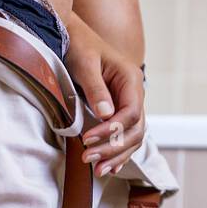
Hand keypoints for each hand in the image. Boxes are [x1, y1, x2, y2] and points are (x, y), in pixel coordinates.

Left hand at [65, 14, 144, 176]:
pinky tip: (108, 167)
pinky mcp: (117, 111)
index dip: (112, 130)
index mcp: (130, 79)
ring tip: (96, 170)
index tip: (88, 139)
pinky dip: (118, 152)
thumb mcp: (85, 64)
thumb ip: (96, 89)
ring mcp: (127, 103)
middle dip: (114, 147)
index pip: (131, 113)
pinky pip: (124, 136)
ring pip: (132, 136)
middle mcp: (133, 93)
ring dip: (116, 155)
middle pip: (135, 129)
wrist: (71, 36)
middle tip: (88, 158)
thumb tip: (106, 115)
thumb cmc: (78, 46)